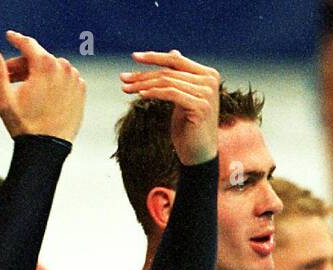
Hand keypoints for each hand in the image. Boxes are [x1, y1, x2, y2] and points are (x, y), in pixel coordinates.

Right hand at [0, 30, 85, 141]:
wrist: (47, 149)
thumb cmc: (24, 125)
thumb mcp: (4, 99)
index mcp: (45, 65)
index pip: (29, 44)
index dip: (16, 39)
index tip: (9, 37)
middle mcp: (63, 67)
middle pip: (39, 58)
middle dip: (23, 66)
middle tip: (10, 79)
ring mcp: (75, 79)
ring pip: (52, 69)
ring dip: (38, 74)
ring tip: (26, 91)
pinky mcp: (81, 91)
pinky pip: (64, 80)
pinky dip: (53, 83)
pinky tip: (43, 97)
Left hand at [120, 50, 220, 164]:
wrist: (198, 153)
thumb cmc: (189, 126)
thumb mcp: (183, 97)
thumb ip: (180, 76)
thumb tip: (174, 52)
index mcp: (207, 74)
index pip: (176, 60)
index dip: (154, 57)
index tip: (134, 57)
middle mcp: (209, 80)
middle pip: (168, 72)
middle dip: (142, 75)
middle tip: (123, 78)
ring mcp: (206, 93)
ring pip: (167, 82)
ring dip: (143, 85)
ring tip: (126, 88)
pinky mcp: (200, 106)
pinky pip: (171, 94)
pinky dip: (154, 93)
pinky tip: (140, 95)